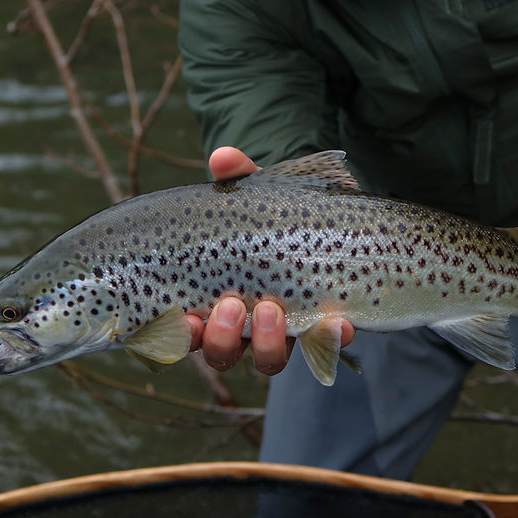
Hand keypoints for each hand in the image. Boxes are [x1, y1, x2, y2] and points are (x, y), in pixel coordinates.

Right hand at [185, 147, 354, 374]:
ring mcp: (285, 331)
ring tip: (274, 308)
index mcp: (214, 296)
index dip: (180, 336)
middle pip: (222, 353)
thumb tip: (223, 157)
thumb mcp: (259, 194)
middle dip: (222, 338)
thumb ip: (239, 178)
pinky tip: (337, 320)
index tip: (183, 320)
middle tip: (232, 305)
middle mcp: (245, 324)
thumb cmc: (279, 214)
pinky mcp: (324, 328)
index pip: (187, 329)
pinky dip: (329, 338)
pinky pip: (324, 347)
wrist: (334, 224)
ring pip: (268, 360)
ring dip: (267, 342)